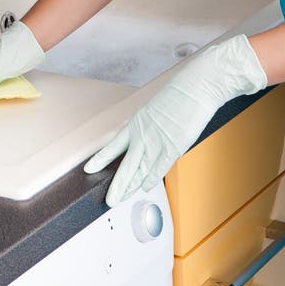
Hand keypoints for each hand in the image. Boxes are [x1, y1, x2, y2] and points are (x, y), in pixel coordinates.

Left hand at [84, 35, 266, 206]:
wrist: (195, 87)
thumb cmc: (179, 94)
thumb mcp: (155, 109)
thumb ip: (149, 127)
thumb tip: (148, 141)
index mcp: (136, 122)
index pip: (114, 146)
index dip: (100, 159)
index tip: (89, 168)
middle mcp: (143, 134)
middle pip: (125, 166)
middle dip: (116, 184)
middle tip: (109, 198)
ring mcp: (157, 142)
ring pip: (140, 171)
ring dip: (131, 186)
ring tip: (123, 198)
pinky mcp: (173, 147)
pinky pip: (159, 168)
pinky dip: (151, 179)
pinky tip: (145, 187)